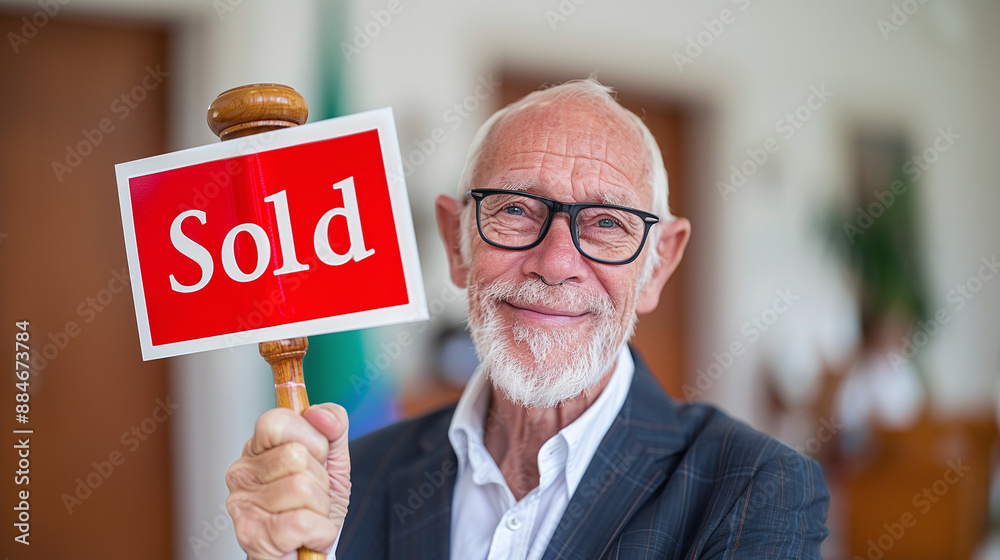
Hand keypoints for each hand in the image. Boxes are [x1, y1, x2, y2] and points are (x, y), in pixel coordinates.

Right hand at [226, 403, 350, 558]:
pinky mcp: (251, 534)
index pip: (276, 420)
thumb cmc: (313, 509)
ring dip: (321, 508)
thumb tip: (318, 412)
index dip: (310, 437)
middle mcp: (241, 472)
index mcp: (258, 449)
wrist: (306, 553)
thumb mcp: (332, 463)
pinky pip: (302, 522)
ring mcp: (242, 503)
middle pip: (296, 455)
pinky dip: (319, 532)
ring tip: (309, 517)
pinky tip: (309, 536)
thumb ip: (333, 429)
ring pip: (302, 488)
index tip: (317, 457)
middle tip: (312, 497)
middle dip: (320, 479)